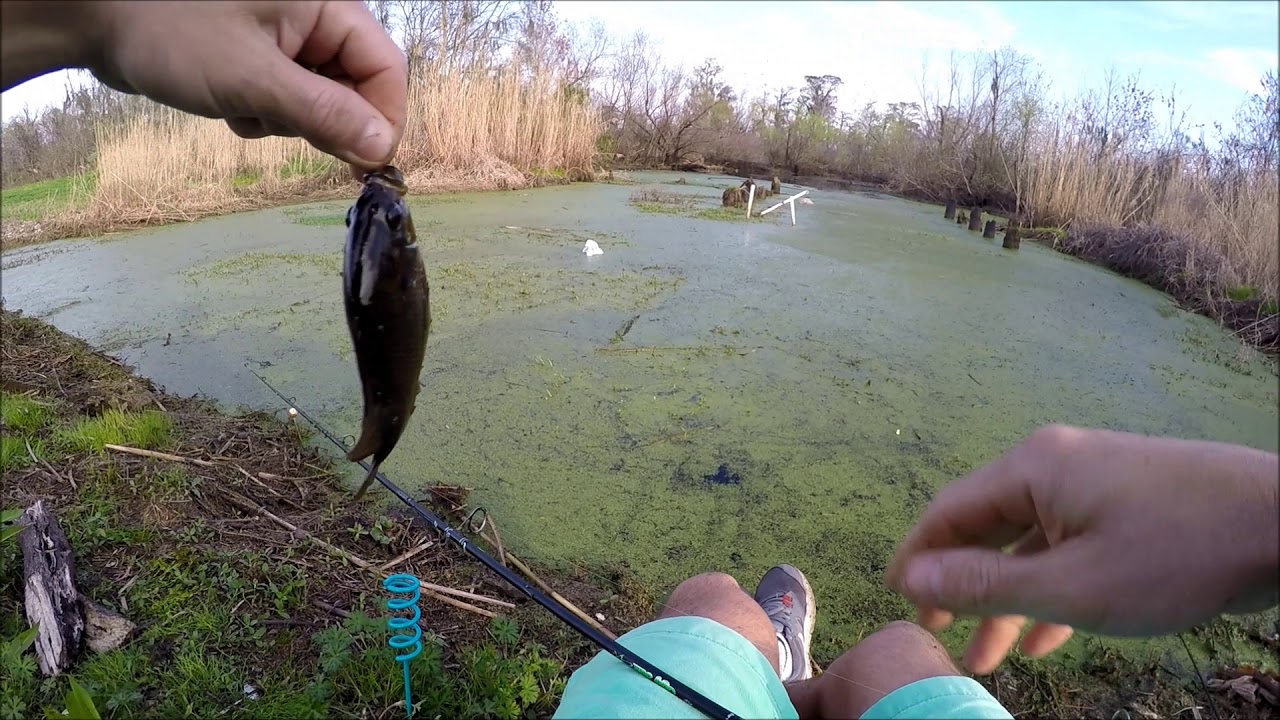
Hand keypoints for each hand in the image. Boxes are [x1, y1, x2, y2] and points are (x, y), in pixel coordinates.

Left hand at [88, 1, 406, 176]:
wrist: (91, 15)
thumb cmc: (170, 31)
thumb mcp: (253, 79)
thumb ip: (324, 114)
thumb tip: (381, 149)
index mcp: (326, 5)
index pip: (385, 69)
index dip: (383, 119)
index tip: (364, 163)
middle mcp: (313, 17)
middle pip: (356, 86)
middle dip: (323, 119)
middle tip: (278, 124)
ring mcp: (285, 37)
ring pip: (321, 99)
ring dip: (286, 119)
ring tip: (241, 106)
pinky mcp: (259, 56)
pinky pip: (287, 99)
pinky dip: (263, 112)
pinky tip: (227, 104)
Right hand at [884, 425, 1278, 674]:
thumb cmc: (1174, 553)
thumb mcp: (1071, 583)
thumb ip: (986, 582)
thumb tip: (913, 575)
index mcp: (1031, 468)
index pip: (949, 512)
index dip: (917, 559)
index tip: (899, 604)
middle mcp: (1054, 465)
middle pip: (985, 527)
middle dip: (961, 586)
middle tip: (938, 634)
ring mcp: (1094, 482)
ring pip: (1030, 544)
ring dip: (1007, 599)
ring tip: (987, 658)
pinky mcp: (1127, 504)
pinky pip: (1069, 546)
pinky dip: (1049, 589)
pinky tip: (1043, 638)